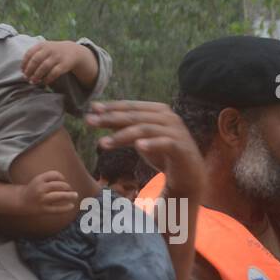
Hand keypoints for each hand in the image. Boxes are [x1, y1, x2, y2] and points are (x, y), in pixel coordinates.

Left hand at [22, 40, 85, 86]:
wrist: (72, 51)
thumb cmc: (53, 52)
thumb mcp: (44, 48)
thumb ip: (34, 55)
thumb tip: (23, 70)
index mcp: (42, 45)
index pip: (29, 53)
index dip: (24, 63)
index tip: (22, 71)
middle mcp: (49, 49)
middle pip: (36, 60)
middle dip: (29, 70)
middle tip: (26, 78)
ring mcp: (57, 57)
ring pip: (44, 67)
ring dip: (37, 75)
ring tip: (33, 81)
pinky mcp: (64, 64)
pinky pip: (54, 73)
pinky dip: (47, 79)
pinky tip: (44, 82)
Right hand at [23, 170, 78, 214]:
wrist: (20, 201)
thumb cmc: (33, 189)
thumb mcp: (38, 180)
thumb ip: (50, 179)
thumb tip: (67, 183)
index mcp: (39, 179)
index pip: (54, 174)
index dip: (62, 177)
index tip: (64, 180)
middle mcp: (40, 188)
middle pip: (58, 185)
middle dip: (67, 187)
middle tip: (71, 189)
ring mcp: (42, 199)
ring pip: (59, 196)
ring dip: (69, 195)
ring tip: (75, 195)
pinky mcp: (43, 209)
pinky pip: (57, 209)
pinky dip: (66, 208)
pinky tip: (71, 206)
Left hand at [86, 100, 204, 200]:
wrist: (189, 173)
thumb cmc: (163, 154)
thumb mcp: (140, 139)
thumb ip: (124, 128)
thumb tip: (99, 117)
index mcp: (158, 110)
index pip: (131, 105)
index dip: (111, 106)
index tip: (92, 109)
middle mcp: (168, 117)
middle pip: (134, 116)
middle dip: (110, 118)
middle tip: (90, 122)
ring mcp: (176, 131)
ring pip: (145, 129)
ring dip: (122, 135)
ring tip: (103, 144)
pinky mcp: (181, 147)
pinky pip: (165, 143)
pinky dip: (152, 144)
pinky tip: (138, 146)